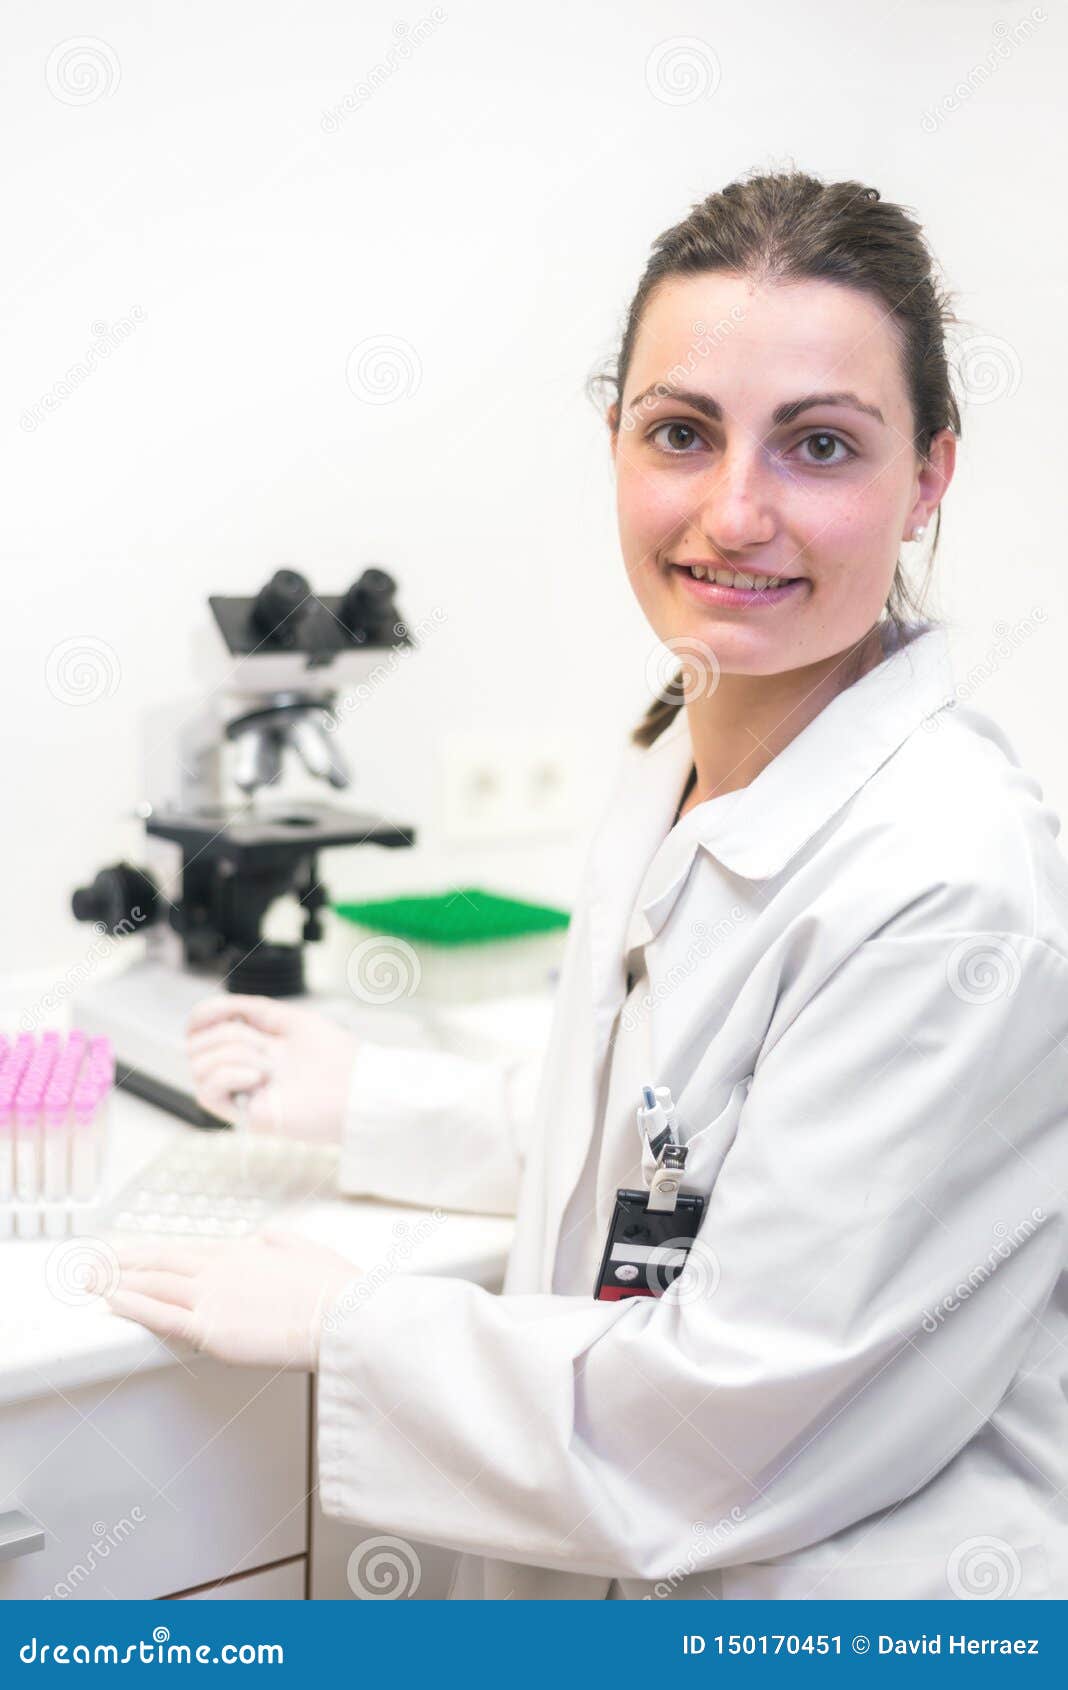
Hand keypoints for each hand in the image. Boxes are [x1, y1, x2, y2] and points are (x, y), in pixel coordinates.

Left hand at [106, 1228, 360, 1369]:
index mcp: (244, 1251)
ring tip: (90, 1280)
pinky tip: (110, 1303)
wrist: (345, 1315)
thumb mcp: (307, 1250)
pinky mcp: (212, 1329)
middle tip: (94, 1261)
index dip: (153, 1251)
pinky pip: (161, 1317)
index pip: (186, 1250)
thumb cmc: (335, 1289)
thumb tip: (263, 1237)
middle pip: (161, 1262)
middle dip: (124, 1262)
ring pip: (154, 1285)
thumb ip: (278, 1241)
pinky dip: (131, 1307)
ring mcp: (213, 1297)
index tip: (131, 1252)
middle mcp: (222, 1268)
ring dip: (117, 1281)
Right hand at [186, 994, 357, 1140]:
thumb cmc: (335, 1055)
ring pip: (198, 1065)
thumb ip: (251, 1009)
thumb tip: (212, 1009)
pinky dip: (226, 1075)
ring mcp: (243, 1092)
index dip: (202, 1015)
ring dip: (233, 1054)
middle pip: (196, 1044)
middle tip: (266, 1045)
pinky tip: (256, 1076)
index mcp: (253, 1043)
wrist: (356, 1088)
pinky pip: (206, 1092)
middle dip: (228, 1034)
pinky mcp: (245, 1115)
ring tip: (268, 1065)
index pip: (203, 1028)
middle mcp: (243, 1067)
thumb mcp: (290, 1019)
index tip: (219, 1011)